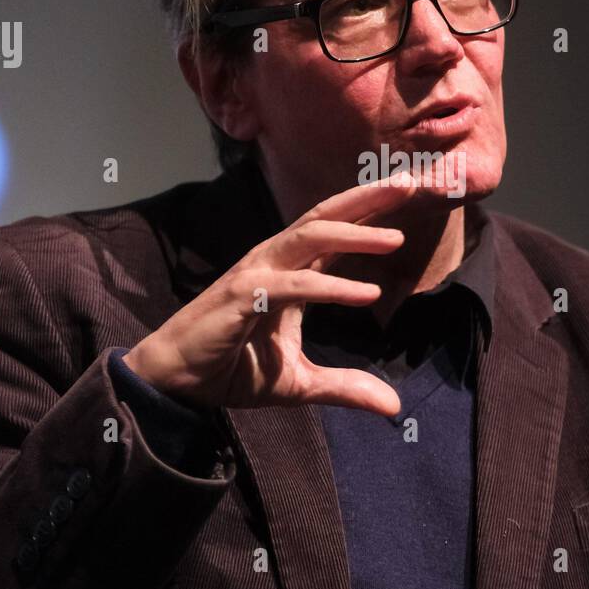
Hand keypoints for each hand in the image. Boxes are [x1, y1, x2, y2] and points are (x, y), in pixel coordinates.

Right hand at [123, 174, 420, 416]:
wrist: (177, 384)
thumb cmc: (233, 370)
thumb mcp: (302, 383)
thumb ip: (346, 387)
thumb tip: (393, 406)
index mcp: (291, 271)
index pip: (336, 231)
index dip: (371, 211)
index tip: (409, 193)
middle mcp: (275, 261)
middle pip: (327, 216)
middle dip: (369, 198)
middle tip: (410, 183)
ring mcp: (258, 274)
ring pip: (311, 237)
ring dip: (355, 233)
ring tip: (396, 237)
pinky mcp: (243, 296)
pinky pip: (295, 286)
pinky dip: (332, 286)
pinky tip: (368, 293)